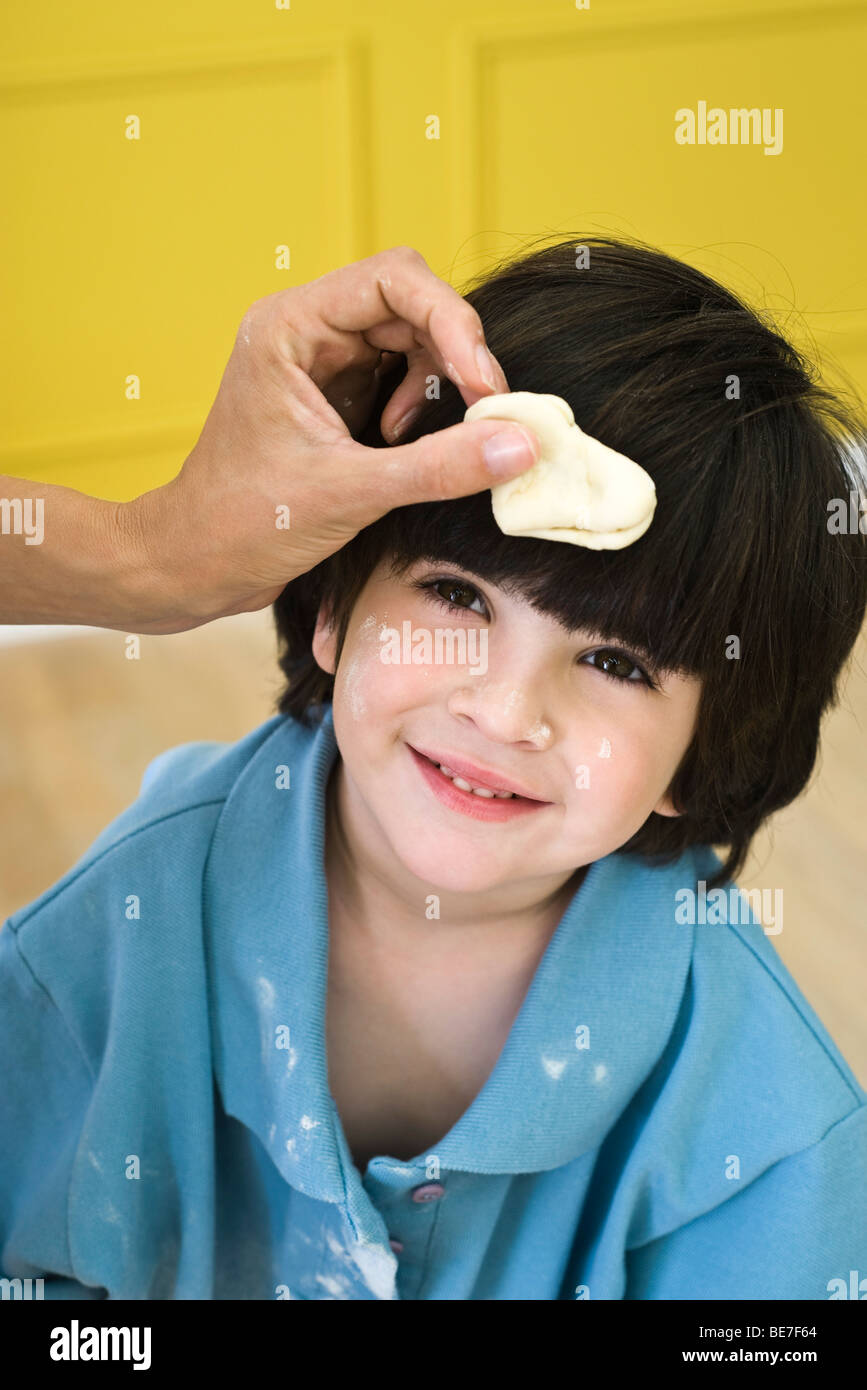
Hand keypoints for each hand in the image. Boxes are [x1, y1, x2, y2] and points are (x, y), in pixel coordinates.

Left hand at [124, 245, 538, 632]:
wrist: (198, 563)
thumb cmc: (244, 522)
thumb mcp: (350, 493)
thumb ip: (438, 466)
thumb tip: (521, 445)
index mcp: (290, 327)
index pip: (394, 279)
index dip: (451, 321)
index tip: (483, 383)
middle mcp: (307, 330)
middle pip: (411, 304)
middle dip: (452, 354)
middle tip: (481, 410)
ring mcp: (322, 362)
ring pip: (412, 339)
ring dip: (435, 384)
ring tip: (413, 439)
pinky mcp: (336, 396)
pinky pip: (401, 376)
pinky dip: (420, 407)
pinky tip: (399, 445)